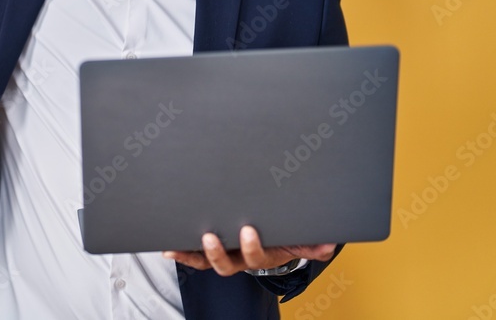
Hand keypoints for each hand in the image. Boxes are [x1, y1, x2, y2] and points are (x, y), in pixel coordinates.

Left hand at [162, 226, 335, 275]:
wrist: (271, 237)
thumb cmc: (282, 236)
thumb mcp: (297, 238)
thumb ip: (310, 243)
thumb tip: (327, 246)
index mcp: (262, 255)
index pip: (256, 256)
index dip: (251, 247)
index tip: (248, 231)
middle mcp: (240, 259)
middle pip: (226, 264)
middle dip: (217, 253)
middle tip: (210, 237)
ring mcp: (224, 254)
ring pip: (206, 261)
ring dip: (193, 254)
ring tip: (178, 245)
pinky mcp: (209, 249)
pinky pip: (192, 255)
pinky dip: (181, 252)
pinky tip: (168, 247)